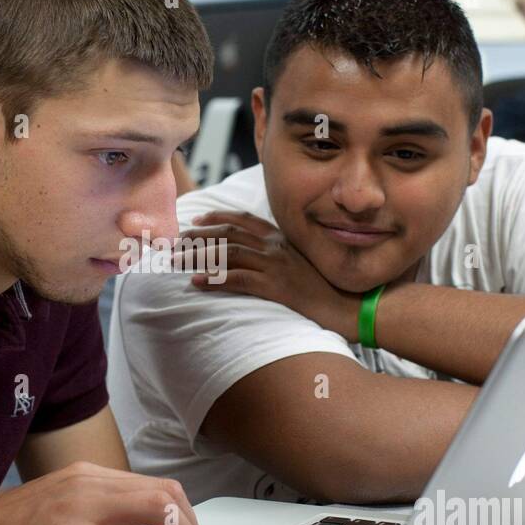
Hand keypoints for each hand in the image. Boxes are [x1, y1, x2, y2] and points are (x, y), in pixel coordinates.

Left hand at [180, 210, 360, 339]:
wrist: (348, 306)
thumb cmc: (325, 289)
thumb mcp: (302, 262)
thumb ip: (280, 254)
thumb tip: (257, 257)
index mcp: (282, 237)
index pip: (242, 220)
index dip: (216, 219)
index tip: (196, 221)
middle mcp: (276, 246)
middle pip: (228, 234)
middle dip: (198, 237)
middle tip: (176, 243)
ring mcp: (276, 264)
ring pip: (227, 254)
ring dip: (198, 257)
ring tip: (176, 262)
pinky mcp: (276, 286)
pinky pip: (237, 279)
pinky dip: (215, 279)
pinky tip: (196, 282)